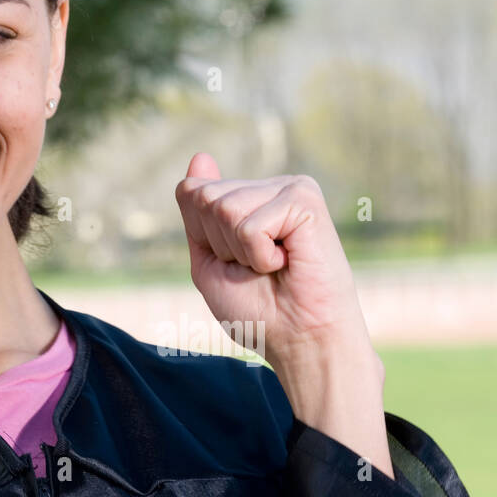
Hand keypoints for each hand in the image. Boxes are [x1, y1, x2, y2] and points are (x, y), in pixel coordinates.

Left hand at [173, 152, 374, 368]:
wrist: (300, 340)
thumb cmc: (258, 309)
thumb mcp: (209, 258)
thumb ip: (196, 210)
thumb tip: (200, 155)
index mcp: (247, 197)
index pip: (191, 191)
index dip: (202, 237)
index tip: (234, 261)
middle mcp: (269, 186)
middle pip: (204, 197)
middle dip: (220, 244)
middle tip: (257, 267)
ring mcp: (289, 188)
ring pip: (223, 208)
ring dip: (241, 251)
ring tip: (273, 265)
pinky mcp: (305, 201)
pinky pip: (249, 225)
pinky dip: (260, 255)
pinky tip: (288, 261)